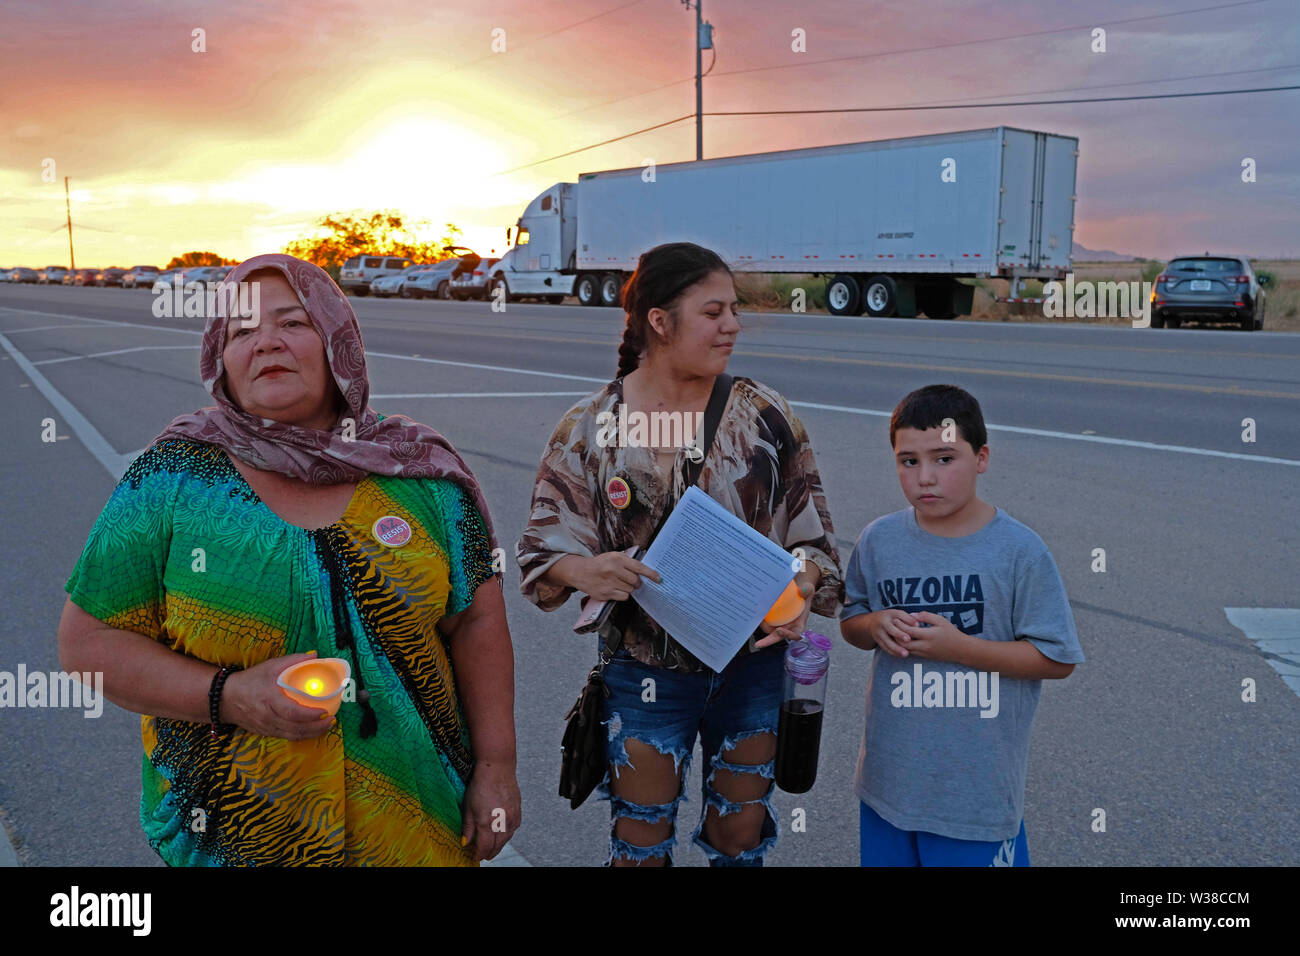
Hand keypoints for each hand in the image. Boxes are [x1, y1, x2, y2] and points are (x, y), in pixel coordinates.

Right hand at [221, 652, 336, 739]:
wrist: (226, 698)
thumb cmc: (251, 680)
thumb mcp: (270, 666)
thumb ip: (293, 660)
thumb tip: (315, 655)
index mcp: (269, 699)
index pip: (291, 712)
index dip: (309, 715)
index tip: (325, 711)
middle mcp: (267, 717)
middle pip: (295, 728)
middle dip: (316, 727)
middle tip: (332, 720)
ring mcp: (266, 727)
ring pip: (292, 735)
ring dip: (312, 733)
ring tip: (327, 725)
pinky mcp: (266, 733)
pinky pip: (286, 737)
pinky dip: (302, 735)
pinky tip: (313, 729)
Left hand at [461, 760, 521, 862]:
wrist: (497, 768)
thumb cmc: (480, 785)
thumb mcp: (468, 807)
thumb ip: (468, 827)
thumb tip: (465, 843)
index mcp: (486, 823)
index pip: (484, 848)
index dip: (478, 855)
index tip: (474, 856)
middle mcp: (501, 823)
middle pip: (497, 847)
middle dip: (489, 853)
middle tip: (482, 854)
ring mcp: (511, 817)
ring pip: (506, 840)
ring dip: (498, 845)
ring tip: (492, 847)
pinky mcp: (518, 812)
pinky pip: (513, 829)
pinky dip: (507, 835)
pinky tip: (501, 833)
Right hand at [572, 551, 660, 601]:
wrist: (580, 572)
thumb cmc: (599, 564)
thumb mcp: (613, 556)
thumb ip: (628, 562)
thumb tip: (645, 571)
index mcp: (617, 559)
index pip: (639, 567)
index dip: (651, 574)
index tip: (658, 579)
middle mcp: (613, 570)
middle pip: (635, 581)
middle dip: (636, 582)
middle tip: (630, 580)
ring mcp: (609, 582)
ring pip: (630, 590)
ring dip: (628, 588)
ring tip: (619, 583)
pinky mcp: (605, 593)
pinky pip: (623, 597)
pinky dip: (622, 594)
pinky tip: (615, 589)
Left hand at [754, 580, 814, 647]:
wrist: (797, 590)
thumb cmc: (804, 593)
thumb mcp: (808, 589)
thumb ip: (807, 590)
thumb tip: (801, 591)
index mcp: (799, 624)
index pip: (795, 634)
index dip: (788, 635)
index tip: (779, 630)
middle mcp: (788, 627)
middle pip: (778, 637)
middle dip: (768, 641)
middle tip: (758, 644)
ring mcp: (780, 624)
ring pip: (769, 630)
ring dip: (763, 626)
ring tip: (758, 618)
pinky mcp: (772, 619)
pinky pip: (765, 622)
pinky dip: (761, 620)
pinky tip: (756, 613)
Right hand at [864, 608, 919, 656]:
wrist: (873, 622)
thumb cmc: (892, 619)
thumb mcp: (898, 615)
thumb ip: (908, 618)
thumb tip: (918, 625)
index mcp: (890, 614)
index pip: (899, 615)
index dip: (908, 620)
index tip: (917, 625)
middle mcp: (883, 622)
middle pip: (891, 629)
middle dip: (899, 634)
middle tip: (908, 639)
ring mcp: (879, 632)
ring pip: (887, 641)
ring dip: (896, 648)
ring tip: (906, 654)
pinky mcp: (877, 640)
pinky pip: (885, 647)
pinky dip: (893, 652)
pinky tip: (901, 655)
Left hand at [894, 611, 969, 662]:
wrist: (960, 649)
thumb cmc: (951, 632)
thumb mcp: (940, 620)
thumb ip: (925, 616)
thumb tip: (912, 615)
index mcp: (929, 635)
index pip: (909, 631)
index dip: (900, 625)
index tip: (895, 619)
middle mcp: (925, 646)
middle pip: (904, 643)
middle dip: (896, 635)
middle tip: (892, 627)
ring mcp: (924, 653)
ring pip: (906, 650)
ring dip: (899, 642)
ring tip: (895, 633)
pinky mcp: (925, 658)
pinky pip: (911, 653)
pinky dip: (904, 647)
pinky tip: (902, 640)